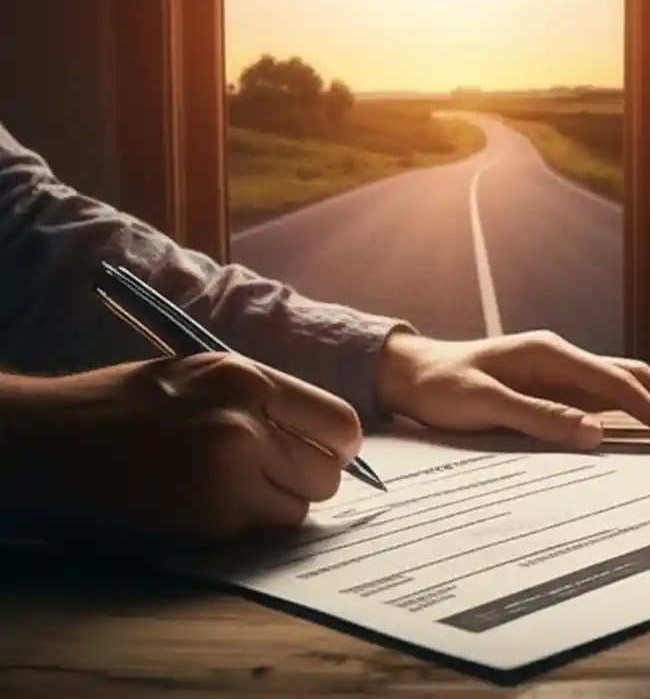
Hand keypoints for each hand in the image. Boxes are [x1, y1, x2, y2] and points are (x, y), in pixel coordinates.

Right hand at [1, 352, 362, 543]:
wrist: (50, 439)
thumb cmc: (126, 405)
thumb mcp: (203, 375)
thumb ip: (265, 401)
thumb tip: (327, 437)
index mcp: (247, 378)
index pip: (342, 424)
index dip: (335, 446)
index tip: (318, 452)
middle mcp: (246, 422)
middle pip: (330, 473)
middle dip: (308, 481)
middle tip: (273, 476)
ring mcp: (228, 472)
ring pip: (299, 508)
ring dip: (276, 506)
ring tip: (233, 488)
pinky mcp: (206, 517)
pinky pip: (258, 530)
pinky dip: (242, 525)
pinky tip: (202, 502)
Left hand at [374, 330, 649, 450]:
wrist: (413, 374)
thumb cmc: (441, 387)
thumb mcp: (481, 404)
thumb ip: (538, 418)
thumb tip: (596, 435)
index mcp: (551, 355)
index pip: (618, 385)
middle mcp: (564, 358)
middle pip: (636, 378)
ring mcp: (563, 372)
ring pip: (628, 386)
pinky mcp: (558, 388)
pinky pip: (608, 400)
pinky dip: (639, 414)